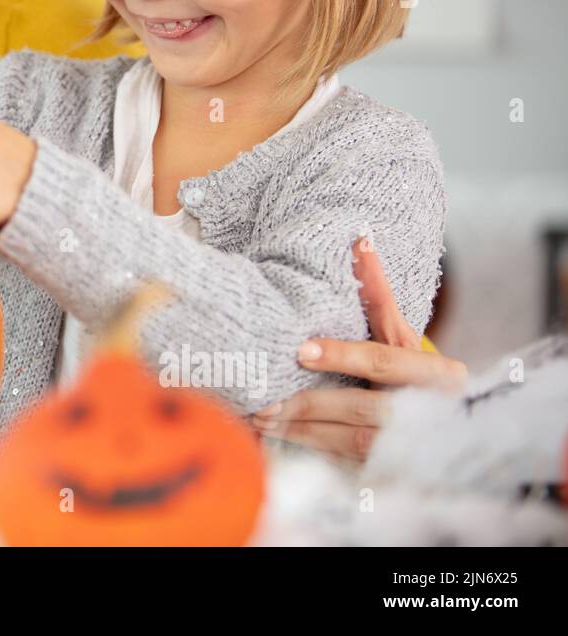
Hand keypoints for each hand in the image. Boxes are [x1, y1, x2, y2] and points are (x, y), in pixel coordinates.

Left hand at [248, 241, 467, 460]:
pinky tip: (275, 439)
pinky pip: (345, 464)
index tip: (300, 350)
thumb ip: (379, 295)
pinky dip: (308, 451)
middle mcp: (429, 413)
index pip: (383, 362)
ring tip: (260, 418)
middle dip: (311, 405)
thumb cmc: (415, 374)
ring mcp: (413, 448)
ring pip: (351, 442)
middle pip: (362, 410)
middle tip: (265, 400)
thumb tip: (359, 239)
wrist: (450, 432)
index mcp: (438, 375)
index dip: (342, 356)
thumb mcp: (402, 335)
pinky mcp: (394, 471)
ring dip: (301, 431)